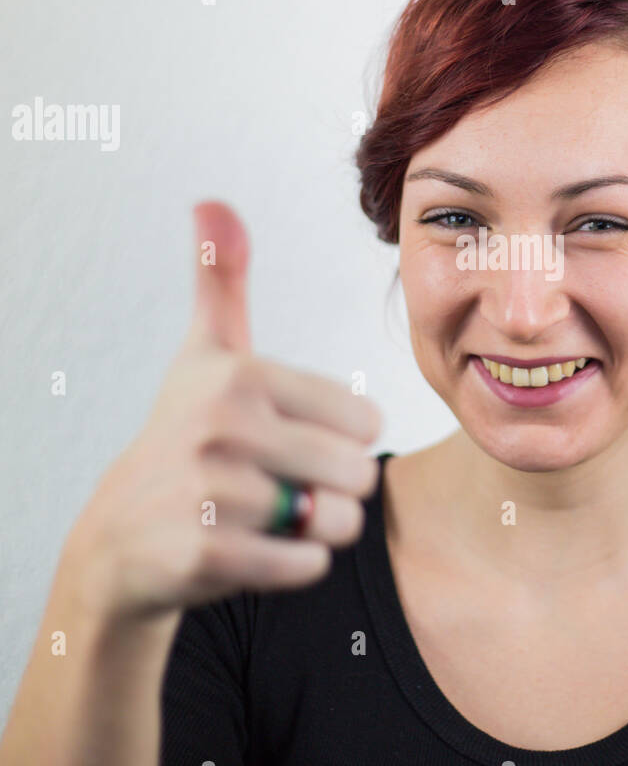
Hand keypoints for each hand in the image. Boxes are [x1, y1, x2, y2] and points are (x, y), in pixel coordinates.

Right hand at [62, 202, 382, 625]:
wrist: (122, 535)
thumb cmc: (183, 436)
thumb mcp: (204, 354)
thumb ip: (220, 280)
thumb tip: (212, 201)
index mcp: (242, 376)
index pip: (367, 420)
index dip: (342, 439)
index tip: (291, 438)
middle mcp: (223, 427)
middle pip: (358, 472)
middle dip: (334, 490)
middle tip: (283, 485)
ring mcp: (210, 492)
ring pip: (337, 521)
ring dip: (318, 530)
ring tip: (271, 516)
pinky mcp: (204, 554)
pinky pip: (306, 564)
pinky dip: (296, 563)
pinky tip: (257, 547)